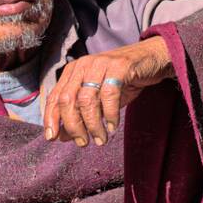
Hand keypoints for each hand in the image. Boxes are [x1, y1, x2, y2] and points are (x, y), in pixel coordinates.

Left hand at [44, 36, 172, 146]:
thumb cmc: (122, 82)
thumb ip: (79, 116)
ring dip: (93, 124)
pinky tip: (113, 126)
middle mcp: (83, 66)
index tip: (52, 138)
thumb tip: (61, 137)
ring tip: (101, 139)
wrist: (151, 60)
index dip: (50, 119)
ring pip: (87, 99)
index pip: (55, 97)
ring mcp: (100, 64)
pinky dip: (110, 114)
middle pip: (67, 99)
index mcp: (73, 72)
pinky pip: (109, 94)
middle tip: (83, 142)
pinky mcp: (119, 66)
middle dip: (73, 125)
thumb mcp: (97, 102)